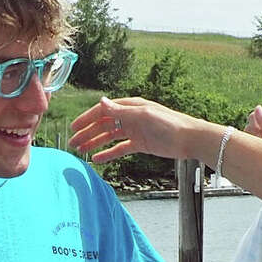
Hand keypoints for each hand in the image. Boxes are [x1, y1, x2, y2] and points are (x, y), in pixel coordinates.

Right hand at [68, 96, 211, 164]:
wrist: (189, 139)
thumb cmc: (169, 124)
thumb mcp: (142, 116)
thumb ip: (120, 111)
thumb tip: (101, 101)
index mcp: (130, 107)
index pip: (103, 111)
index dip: (87, 119)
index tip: (74, 128)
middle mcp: (130, 117)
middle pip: (103, 125)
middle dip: (87, 133)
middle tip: (72, 143)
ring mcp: (134, 131)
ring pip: (109, 137)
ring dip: (94, 143)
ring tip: (80, 151)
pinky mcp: (140, 144)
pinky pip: (120, 149)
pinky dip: (108, 153)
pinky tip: (98, 159)